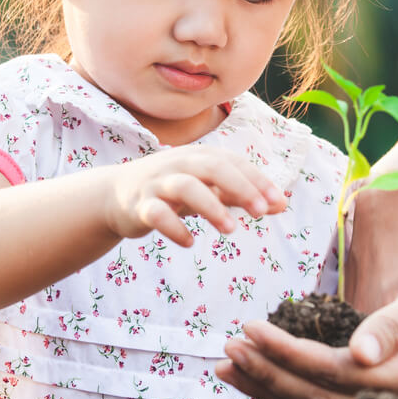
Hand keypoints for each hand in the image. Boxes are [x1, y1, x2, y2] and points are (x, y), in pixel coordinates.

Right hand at [104, 145, 286, 246]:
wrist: (115, 195)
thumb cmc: (171, 190)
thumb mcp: (208, 188)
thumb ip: (241, 194)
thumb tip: (282, 203)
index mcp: (198, 157)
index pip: (233, 162)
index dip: (257, 180)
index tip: (278, 202)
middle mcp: (179, 164)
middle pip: (212, 167)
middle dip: (239, 186)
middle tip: (261, 211)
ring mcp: (158, 183)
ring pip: (185, 187)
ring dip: (211, 206)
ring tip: (231, 230)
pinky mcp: (140, 205)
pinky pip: (157, 214)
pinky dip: (174, 228)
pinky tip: (189, 242)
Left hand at [219, 260, 397, 398]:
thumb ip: (393, 324)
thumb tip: (358, 353)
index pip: (333, 370)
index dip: (287, 351)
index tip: (251, 328)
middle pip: (318, 394)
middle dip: (268, 371)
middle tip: (227, 349)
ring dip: (270, 386)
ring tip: (228, 368)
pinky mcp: (381, 395)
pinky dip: (289, 388)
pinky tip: (259, 377)